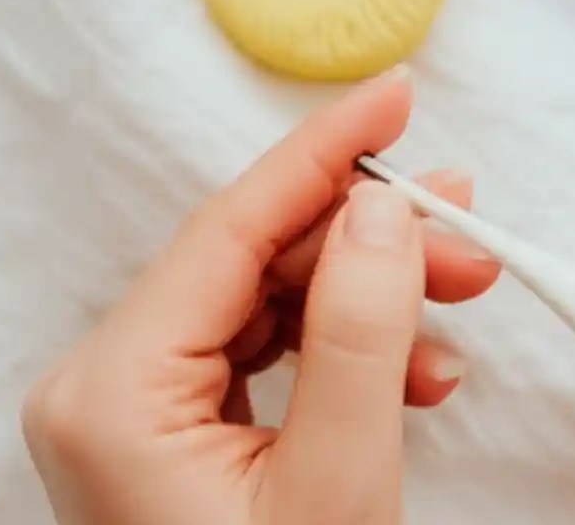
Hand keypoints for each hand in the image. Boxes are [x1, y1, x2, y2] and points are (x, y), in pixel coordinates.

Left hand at [20, 66, 500, 524]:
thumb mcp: (340, 479)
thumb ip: (363, 334)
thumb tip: (385, 212)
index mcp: (114, 392)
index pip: (230, 232)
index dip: (323, 154)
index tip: (393, 96)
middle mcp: (109, 387)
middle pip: (254, 261)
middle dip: (371, 240)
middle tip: (465, 225)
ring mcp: (142, 410)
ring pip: (270, 301)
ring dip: (373, 297)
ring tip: (459, 303)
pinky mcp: (183, 430)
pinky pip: (271, 352)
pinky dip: (350, 349)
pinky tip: (416, 371)